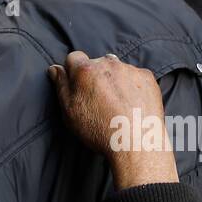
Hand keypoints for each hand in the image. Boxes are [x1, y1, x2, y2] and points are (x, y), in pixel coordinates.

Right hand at [48, 51, 178, 188]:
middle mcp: (108, 63)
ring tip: (117, 105)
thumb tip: (55, 69)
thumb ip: (61, 86)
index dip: (73, 71)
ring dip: (114, 80)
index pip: (73, 58)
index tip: (78, 86)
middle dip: (95, 76)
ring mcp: (129, 69)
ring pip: (117, 69)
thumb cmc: (99, 130)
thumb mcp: (70, 112)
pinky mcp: (146, 77)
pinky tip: (132, 104)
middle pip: (97, 63)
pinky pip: (135, 76)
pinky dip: (132, 86)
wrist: (136, 143)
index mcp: (85, 70)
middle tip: (98, 100)